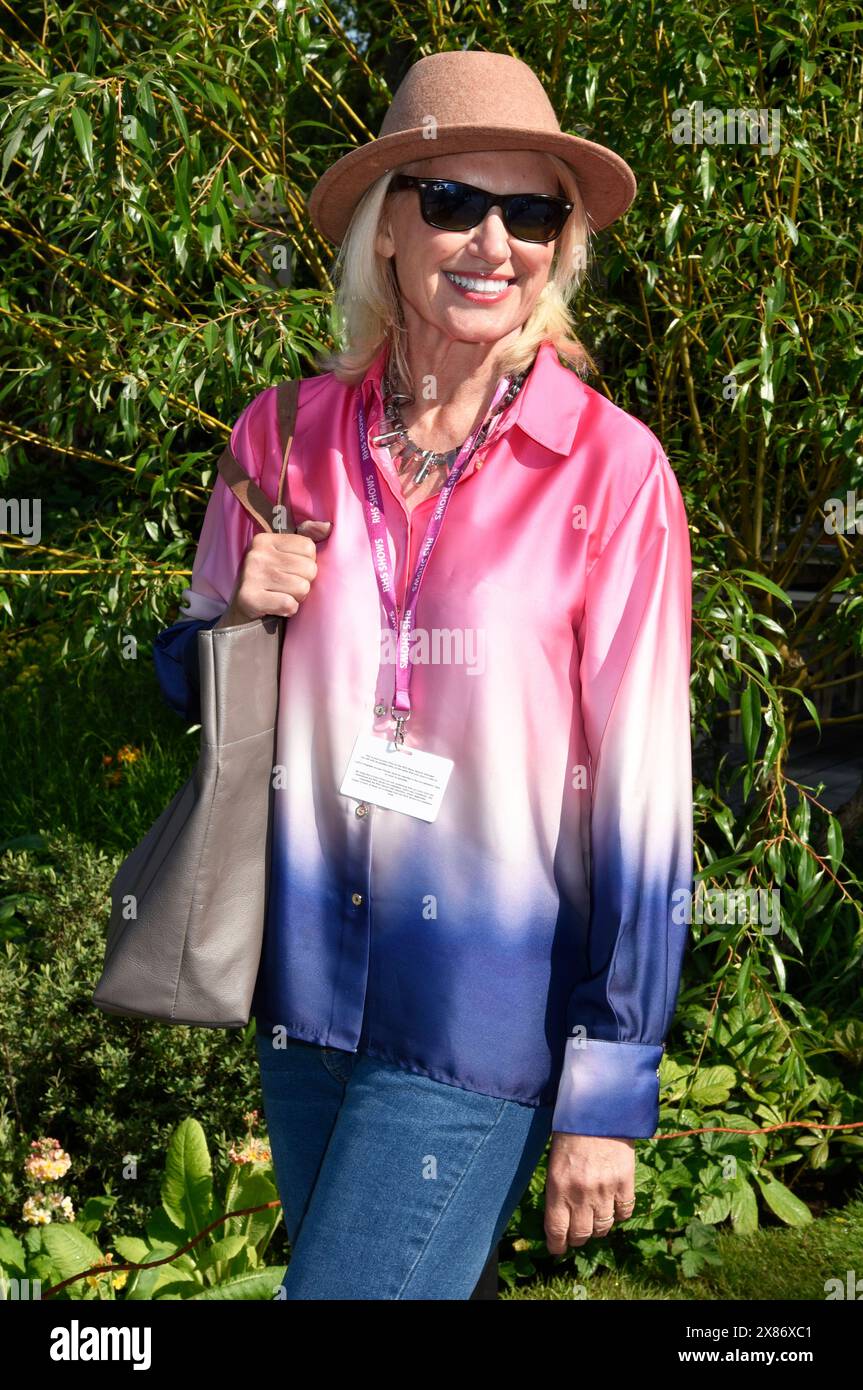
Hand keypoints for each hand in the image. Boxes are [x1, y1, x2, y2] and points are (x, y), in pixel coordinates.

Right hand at [216, 519, 332, 627]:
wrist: (240, 611)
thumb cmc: (268, 580)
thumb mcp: (282, 554)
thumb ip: (306, 536)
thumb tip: (329, 527)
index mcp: (265, 540)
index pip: (309, 547)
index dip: (307, 562)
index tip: (292, 570)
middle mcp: (257, 554)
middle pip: (309, 568)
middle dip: (304, 582)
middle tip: (288, 586)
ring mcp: (251, 575)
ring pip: (302, 588)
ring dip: (297, 597)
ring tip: (283, 595)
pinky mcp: (249, 598)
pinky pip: (289, 604)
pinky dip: (288, 610)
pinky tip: (278, 607)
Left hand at [544, 1132, 635, 1253]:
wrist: (598, 1108)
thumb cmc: (571, 1130)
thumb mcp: (554, 1159)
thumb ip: (558, 1187)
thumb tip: (560, 1213)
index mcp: (558, 1186)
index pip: (556, 1229)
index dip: (557, 1245)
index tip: (557, 1249)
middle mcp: (581, 1194)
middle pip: (581, 1233)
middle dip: (578, 1238)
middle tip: (577, 1235)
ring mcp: (605, 1190)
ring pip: (603, 1227)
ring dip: (598, 1227)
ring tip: (595, 1220)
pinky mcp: (625, 1183)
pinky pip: (624, 1212)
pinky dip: (620, 1214)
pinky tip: (615, 1206)